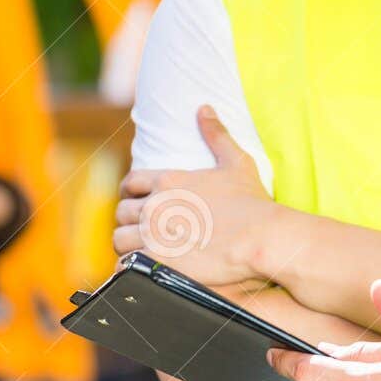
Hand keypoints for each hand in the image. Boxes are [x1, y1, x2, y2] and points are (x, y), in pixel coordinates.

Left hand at [115, 106, 274, 286]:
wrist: (260, 237)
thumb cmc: (251, 202)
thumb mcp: (236, 161)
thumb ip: (216, 134)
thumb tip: (204, 108)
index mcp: (168, 181)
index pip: (131, 182)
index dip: (130, 193)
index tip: (136, 202)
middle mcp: (155, 206)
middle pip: (121, 212)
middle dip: (128, 221)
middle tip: (141, 230)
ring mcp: (154, 235)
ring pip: (119, 240)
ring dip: (127, 245)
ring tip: (140, 253)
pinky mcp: (158, 262)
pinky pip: (126, 266)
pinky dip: (129, 269)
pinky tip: (140, 272)